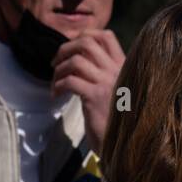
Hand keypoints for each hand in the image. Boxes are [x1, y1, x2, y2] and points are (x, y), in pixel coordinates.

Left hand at [51, 29, 124, 153]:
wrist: (126, 146)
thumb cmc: (116, 120)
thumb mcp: (114, 91)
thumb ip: (103, 75)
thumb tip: (79, 61)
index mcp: (124, 66)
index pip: (106, 36)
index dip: (84, 36)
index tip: (69, 50)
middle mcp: (118, 70)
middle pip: (87, 42)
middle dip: (65, 48)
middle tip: (55, 63)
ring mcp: (107, 83)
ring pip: (75, 60)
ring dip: (58, 70)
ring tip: (55, 84)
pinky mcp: (95, 98)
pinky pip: (70, 81)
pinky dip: (57, 85)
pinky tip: (56, 95)